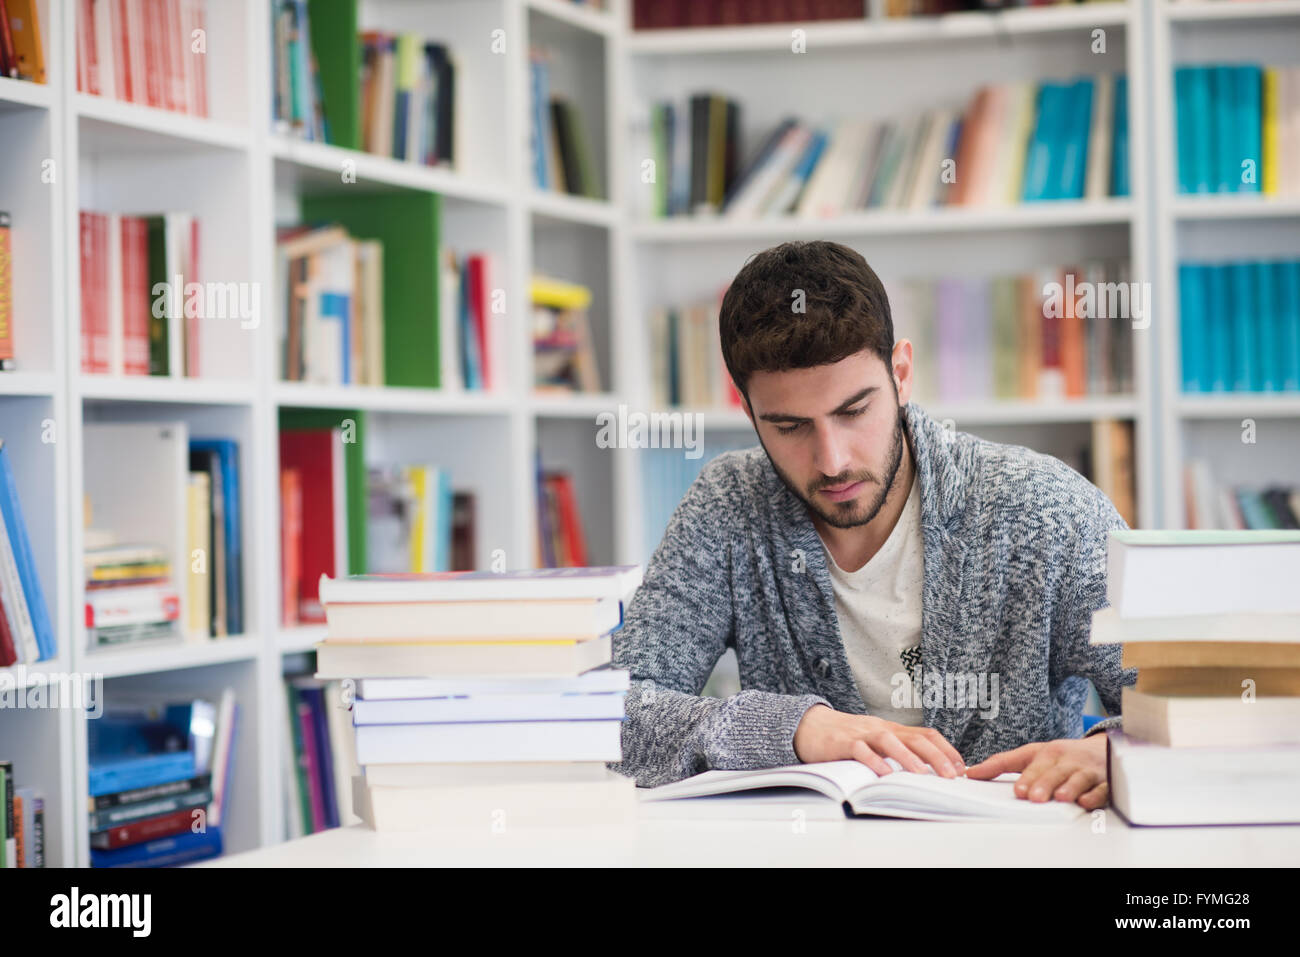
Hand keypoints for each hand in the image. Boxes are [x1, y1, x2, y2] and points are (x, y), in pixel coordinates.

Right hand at [793, 704, 965, 777]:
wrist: (809, 725)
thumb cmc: (845, 736)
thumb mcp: (875, 738)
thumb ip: (896, 748)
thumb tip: (926, 768)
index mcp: (892, 729)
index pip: (926, 735)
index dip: (946, 749)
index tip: (961, 767)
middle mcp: (881, 728)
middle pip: (914, 738)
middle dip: (936, 757)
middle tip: (951, 776)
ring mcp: (862, 734)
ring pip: (890, 741)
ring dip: (908, 758)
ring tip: (922, 774)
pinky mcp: (842, 743)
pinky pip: (860, 750)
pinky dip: (873, 761)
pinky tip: (883, 774)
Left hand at [963, 735, 1108, 808]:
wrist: (1101, 749)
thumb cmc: (1061, 755)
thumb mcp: (1031, 754)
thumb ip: (1002, 763)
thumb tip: (972, 773)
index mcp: (1049, 754)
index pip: (1036, 767)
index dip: (1028, 779)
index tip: (1019, 791)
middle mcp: (1068, 761)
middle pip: (1056, 773)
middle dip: (1046, 784)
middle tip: (1035, 797)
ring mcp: (1088, 771)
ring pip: (1079, 780)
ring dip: (1071, 788)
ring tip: (1061, 798)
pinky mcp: (1106, 782)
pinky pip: (1103, 789)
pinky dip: (1096, 795)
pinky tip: (1087, 802)